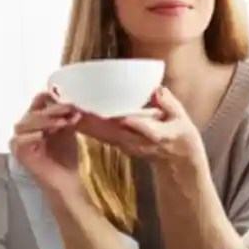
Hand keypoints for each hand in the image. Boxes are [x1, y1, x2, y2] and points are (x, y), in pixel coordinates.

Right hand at [9, 91, 83, 193]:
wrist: (67, 180)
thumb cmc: (67, 155)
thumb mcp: (69, 131)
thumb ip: (67, 117)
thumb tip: (72, 104)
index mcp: (38, 119)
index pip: (39, 101)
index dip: (51, 98)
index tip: (68, 101)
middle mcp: (26, 127)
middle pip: (33, 111)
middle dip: (52, 109)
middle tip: (68, 109)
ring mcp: (20, 140)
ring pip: (25, 123)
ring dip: (43, 121)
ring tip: (61, 123)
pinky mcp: (18, 153)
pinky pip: (19, 141)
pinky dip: (30, 136)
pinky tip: (43, 135)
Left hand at [77, 87, 206, 168]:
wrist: (175, 158)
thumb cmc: (180, 133)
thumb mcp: (181, 118)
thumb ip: (169, 104)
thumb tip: (157, 90)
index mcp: (157, 135)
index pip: (141, 128)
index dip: (129, 122)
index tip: (114, 114)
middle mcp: (137, 142)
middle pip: (112, 131)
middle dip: (92, 121)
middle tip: (74, 107)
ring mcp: (125, 144)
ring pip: (101, 134)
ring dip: (84, 124)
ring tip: (67, 109)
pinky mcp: (116, 143)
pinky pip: (98, 136)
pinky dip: (85, 127)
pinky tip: (71, 117)